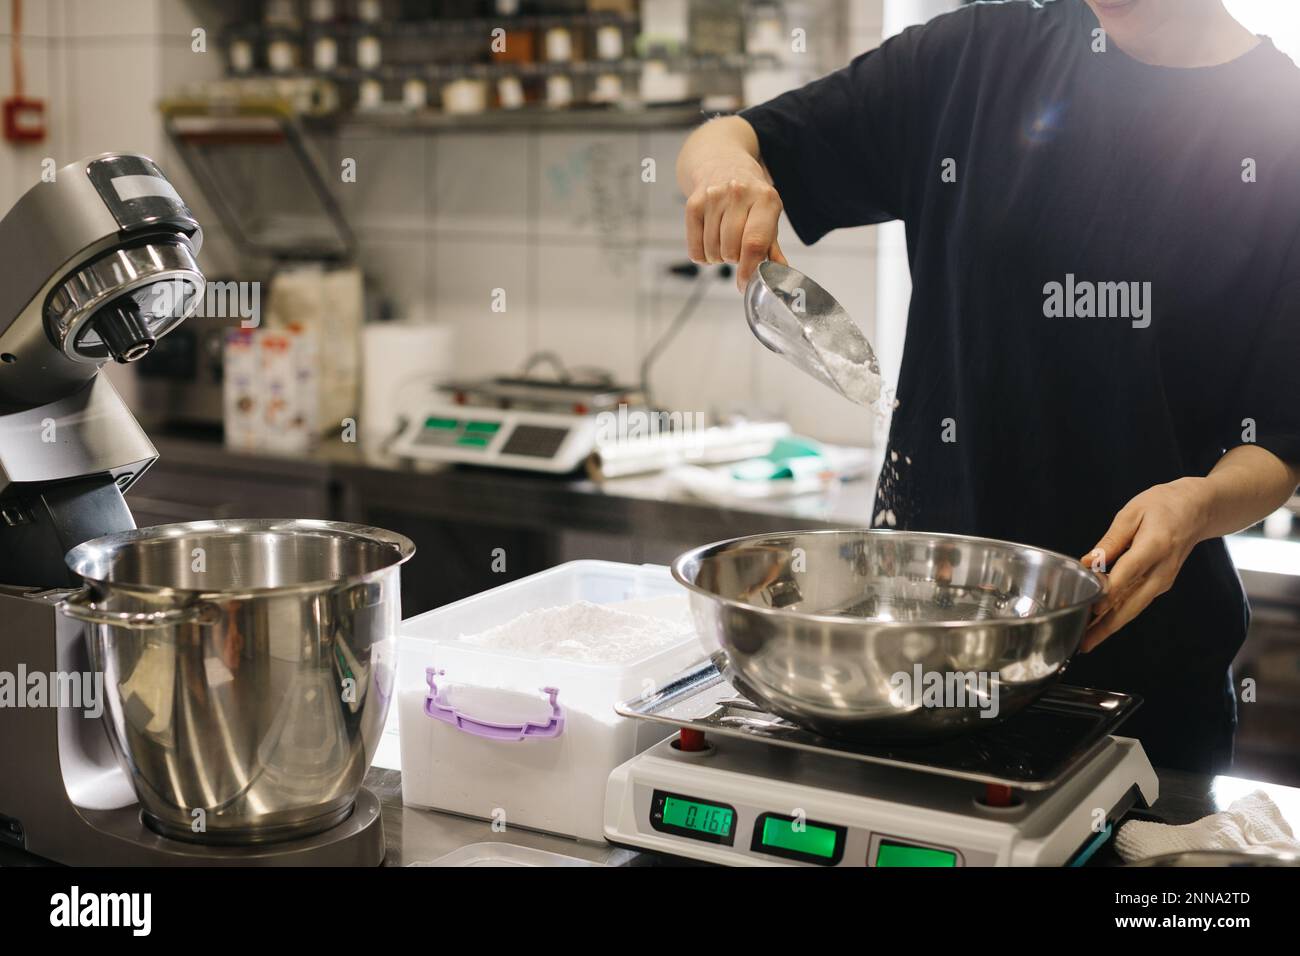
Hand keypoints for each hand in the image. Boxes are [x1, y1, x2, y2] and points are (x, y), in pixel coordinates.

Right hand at [684, 164, 788, 291]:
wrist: (721, 163)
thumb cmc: (750, 196)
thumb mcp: (768, 215)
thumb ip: (773, 247)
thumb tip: (779, 274)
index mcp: (766, 198)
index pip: (754, 242)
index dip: (749, 269)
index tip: (745, 283)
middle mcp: (739, 193)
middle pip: (731, 251)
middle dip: (735, 259)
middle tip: (738, 248)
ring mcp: (713, 197)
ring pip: (712, 252)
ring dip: (719, 257)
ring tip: (725, 241)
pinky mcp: (693, 203)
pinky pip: (695, 249)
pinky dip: (703, 255)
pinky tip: (710, 240)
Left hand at [1080, 477, 1211, 651]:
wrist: (1198, 510)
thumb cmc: (1163, 505)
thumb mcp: (1132, 513)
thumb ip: (1110, 540)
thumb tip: (1088, 562)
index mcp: (1155, 547)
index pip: (1128, 574)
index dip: (1108, 593)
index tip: (1091, 609)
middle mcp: (1162, 570)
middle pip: (1132, 603)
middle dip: (1106, 625)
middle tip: (1083, 643)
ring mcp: (1163, 580)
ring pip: (1134, 608)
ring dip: (1110, 626)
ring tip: (1087, 642)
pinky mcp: (1160, 584)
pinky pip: (1137, 603)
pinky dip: (1119, 616)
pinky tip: (1100, 624)